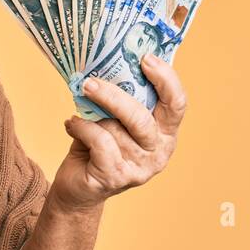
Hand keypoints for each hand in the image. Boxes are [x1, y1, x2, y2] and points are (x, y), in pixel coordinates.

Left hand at [51, 53, 185, 210]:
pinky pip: (99, 141)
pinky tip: (72, 126)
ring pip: (115, 129)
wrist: (78, 190)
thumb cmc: (97, 149)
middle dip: (113, 96)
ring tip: (78, 115)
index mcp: (166, 133)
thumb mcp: (114, 121)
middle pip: (141, 118)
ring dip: (92, 118)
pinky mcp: (115, 177)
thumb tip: (107, 63)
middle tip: (89, 83)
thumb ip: (122, 100)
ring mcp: (139, 168)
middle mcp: (159, 152)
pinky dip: (82, 128)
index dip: (166, 79)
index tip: (146, 59)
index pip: (177, 104)